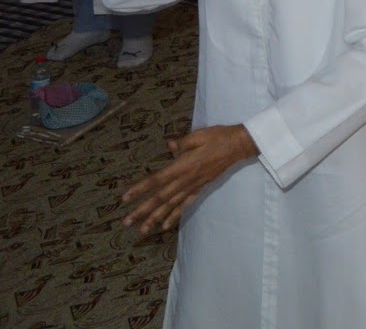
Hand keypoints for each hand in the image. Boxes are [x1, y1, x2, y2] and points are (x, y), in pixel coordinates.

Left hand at [120, 124, 257, 234]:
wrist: (240, 145)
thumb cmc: (219, 137)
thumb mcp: (198, 135)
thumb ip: (182, 143)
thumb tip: (169, 147)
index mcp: (183, 165)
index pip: (157, 180)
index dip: (140, 189)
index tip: (125, 199)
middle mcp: (186, 179)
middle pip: (161, 198)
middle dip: (142, 210)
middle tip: (126, 222)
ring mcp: (194, 186)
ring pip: (171, 205)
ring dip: (156, 218)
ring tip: (142, 230)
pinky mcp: (201, 188)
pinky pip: (186, 205)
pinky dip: (175, 216)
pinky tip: (165, 226)